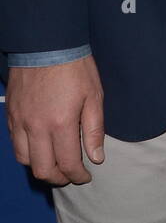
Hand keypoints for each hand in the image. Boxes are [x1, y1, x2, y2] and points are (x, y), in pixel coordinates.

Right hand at [6, 55, 104, 185]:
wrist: (46, 44)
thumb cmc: (74, 68)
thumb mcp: (94, 96)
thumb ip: (94, 130)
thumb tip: (96, 158)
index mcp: (61, 124)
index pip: (67, 163)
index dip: (78, 176)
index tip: (86, 176)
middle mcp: (37, 127)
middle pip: (43, 169)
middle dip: (59, 178)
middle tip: (70, 175)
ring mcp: (20, 121)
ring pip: (24, 160)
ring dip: (40, 167)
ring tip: (55, 164)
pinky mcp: (11, 114)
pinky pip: (15, 144)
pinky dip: (26, 153)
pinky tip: (39, 148)